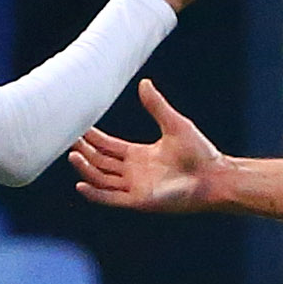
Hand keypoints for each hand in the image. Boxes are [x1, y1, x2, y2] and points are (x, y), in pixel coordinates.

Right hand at [69, 81, 229, 212]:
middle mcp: (134, 172)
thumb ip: (156, 106)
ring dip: (86, 168)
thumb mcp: (174, 124)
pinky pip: (111, 198)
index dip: (93, 138)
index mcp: (139, 155)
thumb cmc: (199, 152)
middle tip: (69, 140)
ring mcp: (135, 187)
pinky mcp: (139, 201)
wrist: (213, 176)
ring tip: (73, 156)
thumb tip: (144, 83)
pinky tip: (81, 183)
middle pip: (101, 162)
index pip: (109, 147)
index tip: (79, 128)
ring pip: (101, 179)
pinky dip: (95, 193)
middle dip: (84, 152)